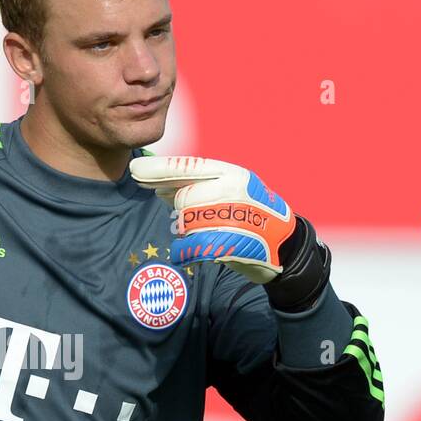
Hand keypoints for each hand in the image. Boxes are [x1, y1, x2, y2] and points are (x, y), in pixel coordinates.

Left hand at [129, 155, 295, 284]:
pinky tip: (188, 252)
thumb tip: (158, 187)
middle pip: (184, 199)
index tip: (135, 170)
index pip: (187, 167)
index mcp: (232, 173)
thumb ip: (196, 187)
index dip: (159, 170)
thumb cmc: (250, 217)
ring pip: (189, 222)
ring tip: (205, 234)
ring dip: (187, 232)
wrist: (286, 245)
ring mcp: (236, 214)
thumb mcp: (228, 192)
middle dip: (180, 212)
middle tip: (192, 220)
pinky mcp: (235, 241)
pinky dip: (186, 251)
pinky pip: (195, 245)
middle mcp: (235, 189)